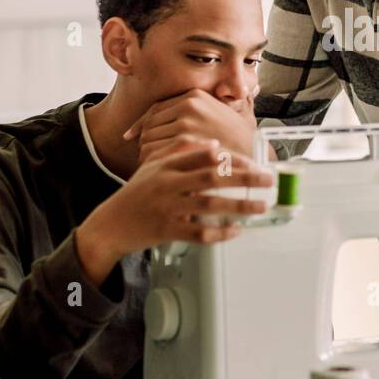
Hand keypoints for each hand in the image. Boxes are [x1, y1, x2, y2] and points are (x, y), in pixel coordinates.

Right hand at [74, 142, 272, 287]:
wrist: (110, 225)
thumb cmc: (136, 194)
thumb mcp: (153, 167)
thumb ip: (180, 152)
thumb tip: (215, 146)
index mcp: (166, 165)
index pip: (204, 156)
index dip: (232, 157)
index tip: (255, 160)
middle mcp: (168, 183)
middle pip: (212, 177)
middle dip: (245, 178)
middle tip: (268, 179)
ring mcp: (168, 208)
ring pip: (210, 205)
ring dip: (240, 206)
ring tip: (261, 206)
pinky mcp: (167, 230)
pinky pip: (199, 232)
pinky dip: (220, 232)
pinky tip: (236, 231)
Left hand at [124, 89, 256, 165]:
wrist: (253, 155)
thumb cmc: (236, 140)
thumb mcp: (218, 115)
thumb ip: (197, 110)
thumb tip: (173, 113)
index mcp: (194, 95)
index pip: (156, 109)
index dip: (141, 124)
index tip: (131, 136)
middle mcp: (188, 103)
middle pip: (150, 123)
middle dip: (144, 141)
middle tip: (142, 156)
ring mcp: (187, 121)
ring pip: (149, 137)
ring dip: (145, 153)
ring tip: (147, 165)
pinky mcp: (186, 140)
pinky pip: (155, 150)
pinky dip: (149, 161)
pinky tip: (153, 170)